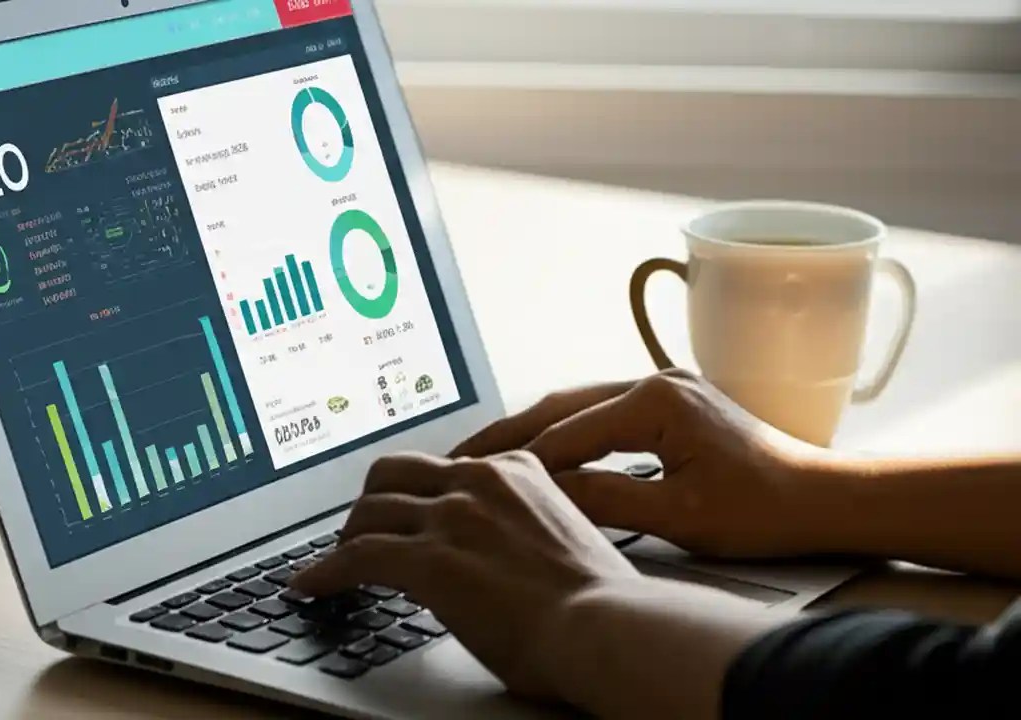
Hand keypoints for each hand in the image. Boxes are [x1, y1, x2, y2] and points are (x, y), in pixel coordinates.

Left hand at [290, 451, 638, 698]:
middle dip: (370, 501)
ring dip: (345, 537)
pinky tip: (311, 586)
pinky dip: (325, 571)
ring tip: (334, 562)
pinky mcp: (428, 559)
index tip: (401, 508)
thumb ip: (525, 525)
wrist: (608, 628)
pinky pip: (356, 557)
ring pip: (369, 511)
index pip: (442, 466)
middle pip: (394, 472)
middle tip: (360, 530)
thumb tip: (503, 551)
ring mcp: (451, 517)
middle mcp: (477, 481)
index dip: (412, 491)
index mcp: (514, 470)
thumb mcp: (563, 536)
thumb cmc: (600, 602)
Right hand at [454, 370, 825, 558]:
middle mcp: (656, 382)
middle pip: (561, 406)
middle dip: (508, 433)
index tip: (473, 482)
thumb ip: (604, 498)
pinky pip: (603, 414)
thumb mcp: (677, 514)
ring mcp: (665, 389)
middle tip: (456, 456)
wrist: (825, 499)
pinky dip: (567, 433)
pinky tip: (542, 454)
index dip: (518, 462)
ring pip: (578, 406)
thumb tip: (541, 493)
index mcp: (656, 401)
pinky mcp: (672, 405)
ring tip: (486, 454)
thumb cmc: (765, 509)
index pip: (566, 433)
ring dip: (533, 431)